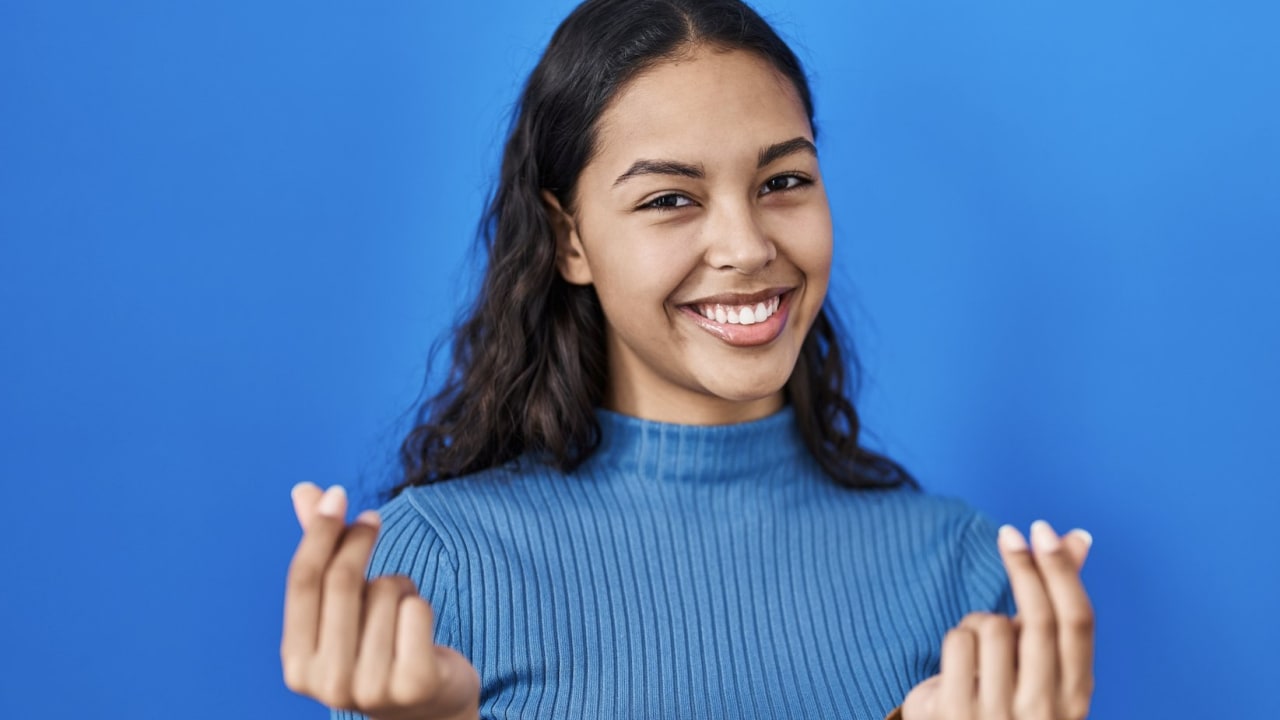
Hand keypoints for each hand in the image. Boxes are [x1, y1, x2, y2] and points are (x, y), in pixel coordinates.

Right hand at [280, 483, 480, 719]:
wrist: (428, 711)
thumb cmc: (379, 648)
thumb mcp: (345, 607)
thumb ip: (323, 552)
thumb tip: (305, 491)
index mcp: (296, 664)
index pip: (301, 581)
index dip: (319, 533)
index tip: (338, 495)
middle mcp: (326, 683)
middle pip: (342, 581)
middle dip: (359, 540)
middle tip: (374, 519)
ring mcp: (370, 689)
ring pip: (386, 591)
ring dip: (399, 586)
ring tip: (400, 615)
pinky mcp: (414, 684)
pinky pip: (418, 609)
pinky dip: (422, 604)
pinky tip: (422, 632)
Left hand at [901, 521, 1094, 719]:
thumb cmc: (1005, 697)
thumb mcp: (1040, 661)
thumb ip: (1056, 603)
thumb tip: (1079, 537)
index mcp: (1075, 697)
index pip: (1078, 622)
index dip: (1062, 572)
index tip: (1042, 531)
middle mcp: (1045, 710)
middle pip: (1040, 619)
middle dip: (1025, 567)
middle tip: (1009, 533)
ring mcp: (1000, 715)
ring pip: (993, 627)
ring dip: (980, 622)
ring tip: (978, 652)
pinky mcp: (957, 712)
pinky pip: (958, 642)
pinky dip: (956, 640)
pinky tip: (955, 668)